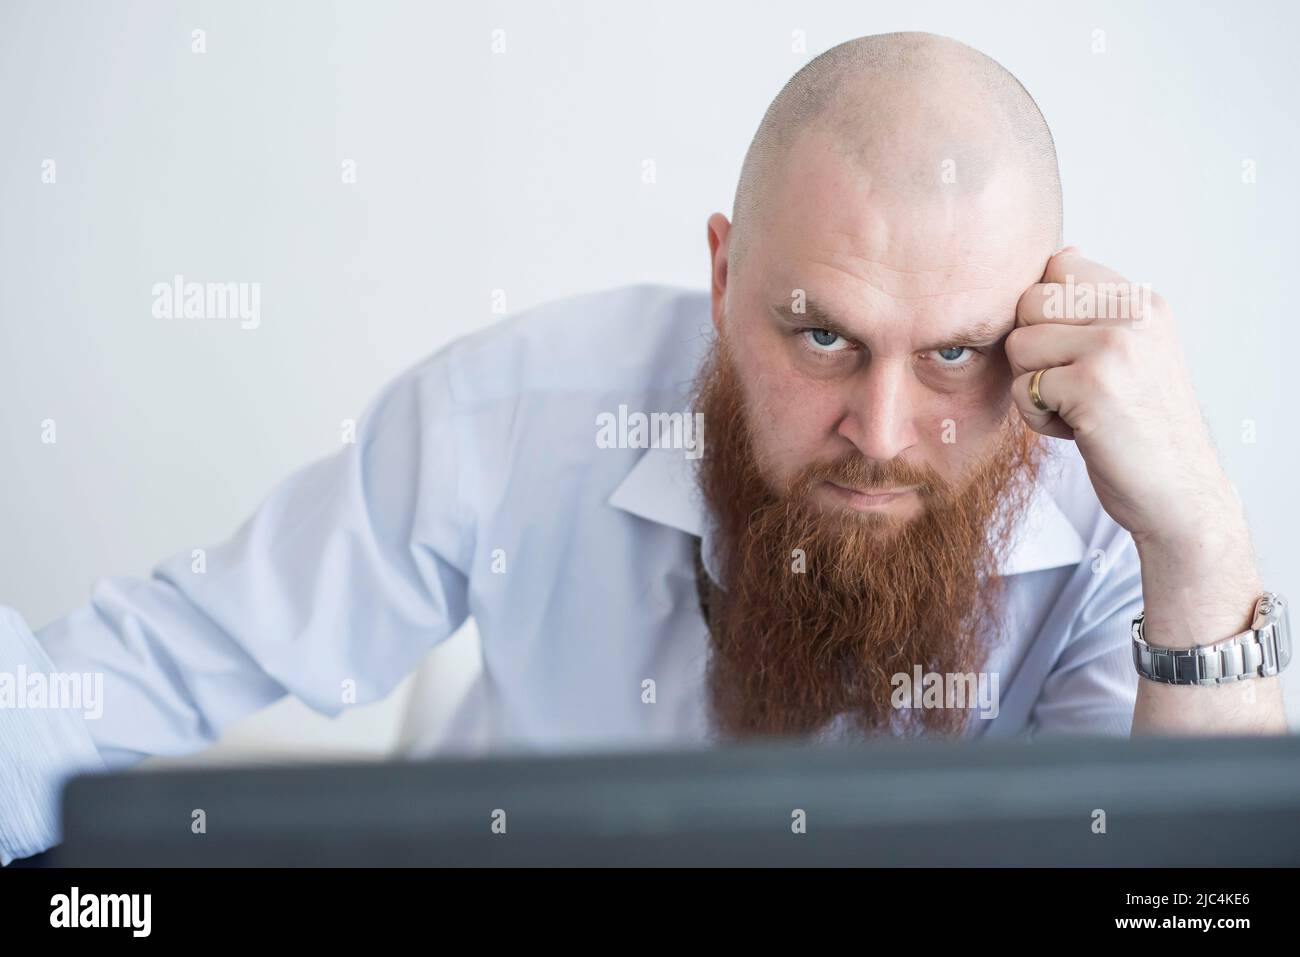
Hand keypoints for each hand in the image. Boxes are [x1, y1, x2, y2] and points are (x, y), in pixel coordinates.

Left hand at [1005, 247, 1242, 549]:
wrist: (1179, 493)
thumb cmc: (1142, 428)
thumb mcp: (1134, 353)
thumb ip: (1096, 308)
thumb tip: (1063, 252)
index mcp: (1142, 302)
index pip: (1058, 268)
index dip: (1047, 315)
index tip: (1074, 353)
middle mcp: (1132, 315)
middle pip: (1028, 303)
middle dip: (1033, 350)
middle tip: (1071, 386)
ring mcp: (1113, 348)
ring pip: (1019, 345)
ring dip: (1033, 386)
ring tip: (1075, 409)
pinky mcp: (1091, 387)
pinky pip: (1023, 388)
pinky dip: (1038, 418)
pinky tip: (1077, 431)